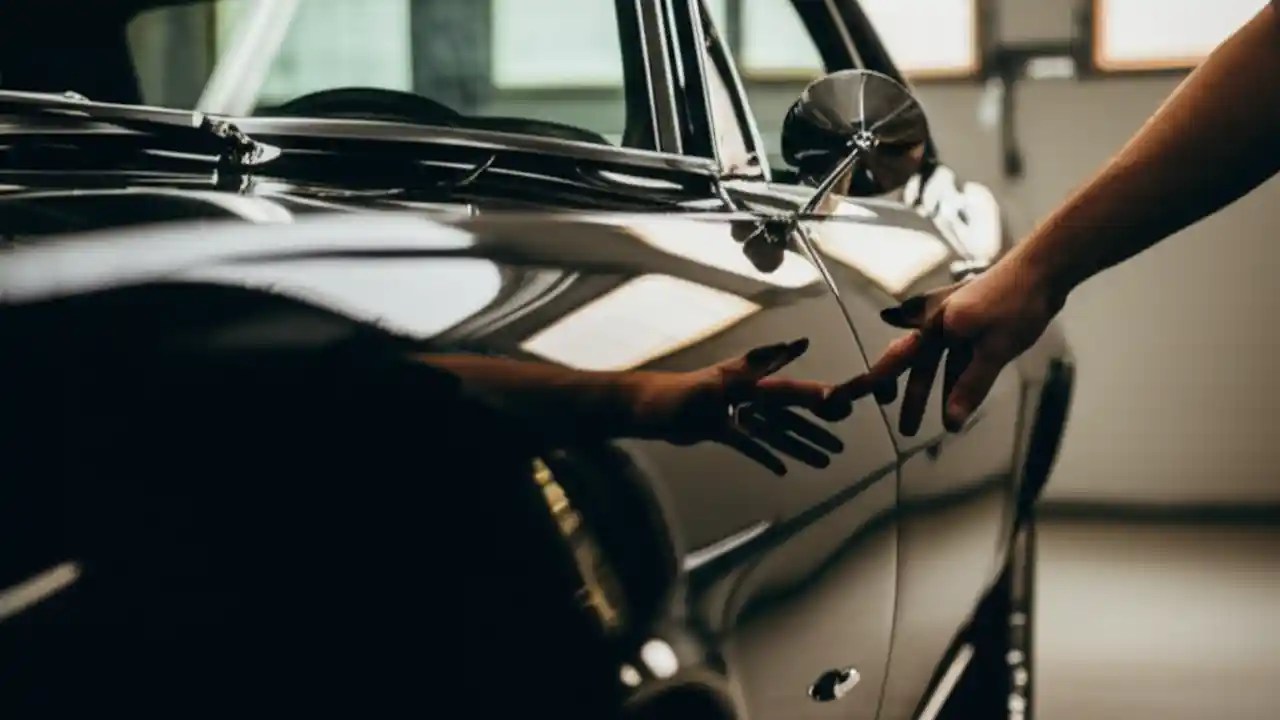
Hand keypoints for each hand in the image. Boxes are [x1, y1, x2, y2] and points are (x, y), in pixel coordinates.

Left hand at [629, 338, 852, 474]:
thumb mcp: (722, 383)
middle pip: (789, 415)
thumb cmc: (681, 393)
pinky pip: (751, 445)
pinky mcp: (721, 430)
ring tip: (824, 462)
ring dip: (799, 447)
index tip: (845, 405)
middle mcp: (747, 395)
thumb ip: (762, 370)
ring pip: (775, 433)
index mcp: (750, 380)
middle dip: (816, 430)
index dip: (818, 398)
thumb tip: (798, 344)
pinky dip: (767, 456)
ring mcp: (735, 413)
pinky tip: (784, 469)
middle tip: (842, 445)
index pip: (791, 390)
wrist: (645, 410)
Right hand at [834, 257, 1062, 435]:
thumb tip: (952, 421)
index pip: (901, 360)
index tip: (872, 400)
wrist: (1042, 269)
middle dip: (912, 394)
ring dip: (942, 391)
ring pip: (943, 363)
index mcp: (937, 326)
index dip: (881, 380)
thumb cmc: (1016, 302)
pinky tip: (962, 393)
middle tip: (905, 422)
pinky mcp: (977, 324)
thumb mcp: (994, 350)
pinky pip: (961, 356)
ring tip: (944, 419)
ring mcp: (959, 323)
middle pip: (918, 364)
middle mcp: (941, 323)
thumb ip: (971, 386)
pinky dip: (960, 377)